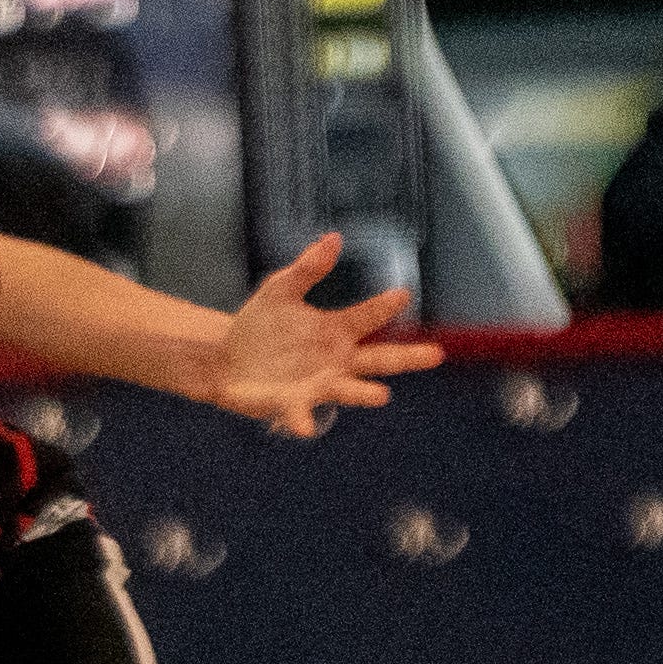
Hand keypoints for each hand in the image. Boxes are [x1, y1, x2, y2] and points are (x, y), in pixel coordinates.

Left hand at [213, 232, 448, 439]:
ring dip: (363, 394)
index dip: (384, 306)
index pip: (368, 317)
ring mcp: (318, 384)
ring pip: (348, 390)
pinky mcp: (292, 404)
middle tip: (436, 355)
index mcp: (335, 332)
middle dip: (408, 358)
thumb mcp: (281, 289)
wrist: (226, 358)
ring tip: (381, 396)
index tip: (403, 294)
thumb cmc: (259, 325)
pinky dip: (304, 420)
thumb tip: (335, 238)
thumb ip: (308, 267)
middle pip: (379, 359)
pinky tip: (304, 426)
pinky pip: (301, 413)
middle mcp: (335, 361)